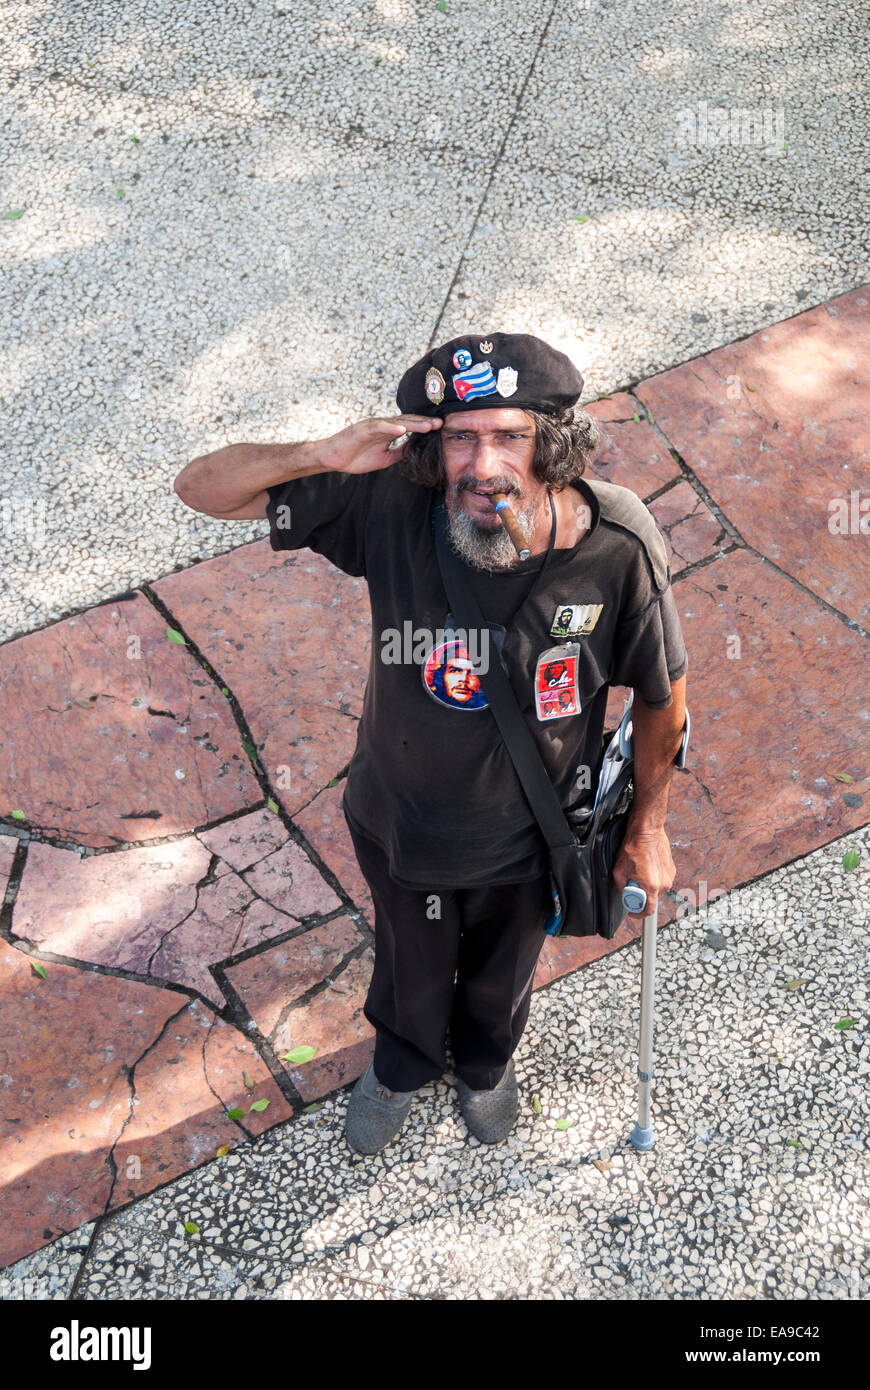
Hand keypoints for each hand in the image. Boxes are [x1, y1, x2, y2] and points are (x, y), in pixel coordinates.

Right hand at [314, 414, 441, 474]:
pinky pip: (378, 427)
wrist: (333, 459)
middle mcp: (382, 426)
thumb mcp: (385, 458)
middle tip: (441, 423)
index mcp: (388, 432)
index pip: (410, 427)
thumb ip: (399, 453)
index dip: (425, 428)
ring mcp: (372, 426)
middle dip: (424, 423)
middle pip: (407, 422)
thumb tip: (415, 452)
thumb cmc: (356, 457)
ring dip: (412, 423)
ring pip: (395, 422)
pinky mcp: (362, 429)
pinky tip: (402, 429)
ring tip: (428, 426)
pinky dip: (390, 428)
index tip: (441, 429)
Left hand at [612, 826, 674, 920]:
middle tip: (631, 881)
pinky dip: (653, 876)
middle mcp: (664, 884)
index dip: (638, 914)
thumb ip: (622, 888)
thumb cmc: (633, 848)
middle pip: (651, 898)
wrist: (647, 831)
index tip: (632, 912)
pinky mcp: (672, 870)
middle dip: (640, 894)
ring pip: (656, 889)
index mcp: (652, 886)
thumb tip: (625, 895)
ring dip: (647, 884)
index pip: (648, 910)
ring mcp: (669, 876)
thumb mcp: (619, 871)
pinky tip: (647, 865)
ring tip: (639, 869)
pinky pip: (661, 879)